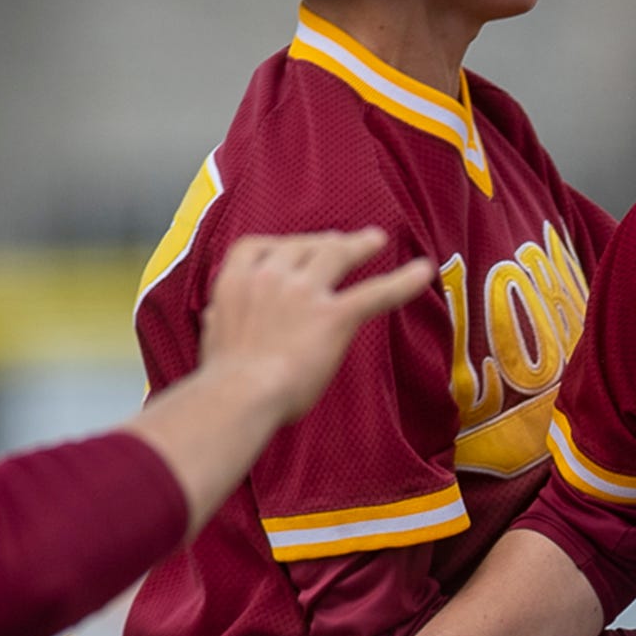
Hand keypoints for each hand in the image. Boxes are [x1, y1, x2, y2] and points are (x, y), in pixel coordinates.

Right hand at [195, 230, 439, 427]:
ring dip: (359, 244)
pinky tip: (425, 272)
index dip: (280, 246)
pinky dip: (403, 281)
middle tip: (342, 241)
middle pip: (302, 245)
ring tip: (376, 240)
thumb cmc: (223, 381)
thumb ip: (216, 320)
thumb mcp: (210, 338)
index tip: (292, 248)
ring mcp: (303, 293)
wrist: (238, 395)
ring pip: (337, 254)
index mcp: (235, 282)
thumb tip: (211, 317)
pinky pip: (376, 291)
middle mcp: (270, 276)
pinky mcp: (333, 316)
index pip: (257, 247)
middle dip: (325, 241)